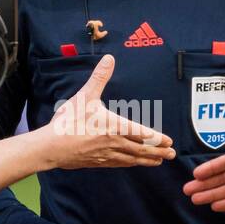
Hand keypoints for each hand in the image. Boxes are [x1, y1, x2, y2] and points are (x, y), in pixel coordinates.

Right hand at [45, 54, 175, 167]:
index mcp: (114, 126)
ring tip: (159, 161)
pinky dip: (130, 164)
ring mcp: (106, 155)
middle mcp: (114, 142)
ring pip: (132, 159)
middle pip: (141, 149)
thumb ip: (100, 78)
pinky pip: (119, 164)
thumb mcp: (85, 96)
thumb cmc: (68, 121)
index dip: (157, 139)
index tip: (169, 142)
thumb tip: (110, 59)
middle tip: (172, 155)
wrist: (51, 147)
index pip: (142, 134)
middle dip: (159, 152)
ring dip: (147, 160)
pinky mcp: (98, 162)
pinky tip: (133, 164)